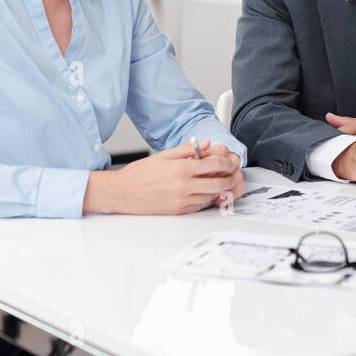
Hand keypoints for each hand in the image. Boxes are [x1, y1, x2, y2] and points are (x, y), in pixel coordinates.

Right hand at [84, 141, 243, 214]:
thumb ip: (186, 149)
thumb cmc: (139, 174)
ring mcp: (181, 201)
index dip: (226, 162)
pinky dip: (205, 198)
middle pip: (218, 183)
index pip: (213, 164)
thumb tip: (205, 145)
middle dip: (230, 179)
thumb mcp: (163, 155)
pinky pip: (200, 205)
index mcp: (180, 168)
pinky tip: (203, 192)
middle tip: (232, 175)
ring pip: (211, 196)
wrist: (122, 193)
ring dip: (219, 189)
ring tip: (220, 182)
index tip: (230, 161)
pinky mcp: (178, 211)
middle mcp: (183, 186)